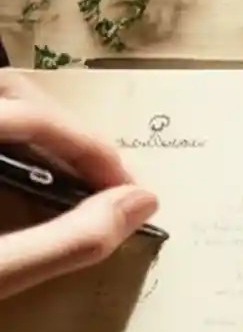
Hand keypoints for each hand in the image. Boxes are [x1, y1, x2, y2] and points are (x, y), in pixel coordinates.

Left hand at [0, 69, 157, 300]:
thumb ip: (69, 240)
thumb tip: (141, 205)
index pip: (34, 116)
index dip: (92, 150)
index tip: (129, 192)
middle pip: (17, 91)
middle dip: (71, 131)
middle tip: (106, 180)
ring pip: (5, 101)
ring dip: (47, 129)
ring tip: (79, 176)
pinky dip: (21, 140)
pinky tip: (37, 176)